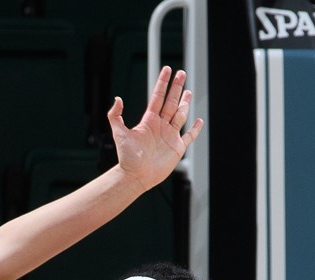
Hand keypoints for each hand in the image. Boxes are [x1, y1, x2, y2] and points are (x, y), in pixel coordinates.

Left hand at [108, 67, 201, 190]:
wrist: (136, 176)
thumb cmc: (126, 157)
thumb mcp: (119, 133)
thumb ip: (116, 116)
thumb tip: (117, 99)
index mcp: (149, 121)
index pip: (158, 97)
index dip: (162, 83)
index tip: (167, 69)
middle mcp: (160, 126)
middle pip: (171, 102)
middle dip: (176, 87)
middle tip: (181, 73)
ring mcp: (170, 136)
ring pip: (180, 115)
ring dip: (184, 103)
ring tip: (188, 91)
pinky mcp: (177, 147)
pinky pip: (189, 136)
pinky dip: (195, 129)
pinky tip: (199, 120)